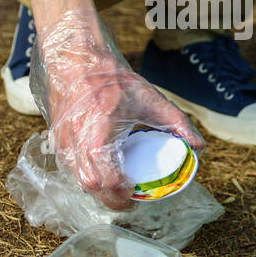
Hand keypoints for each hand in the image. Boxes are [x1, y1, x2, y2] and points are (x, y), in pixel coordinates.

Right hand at [30, 9, 204, 209]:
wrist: (76, 58)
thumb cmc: (111, 78)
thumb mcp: (149, 98)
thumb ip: (176, 122)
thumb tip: (200, 146)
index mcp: (98, 138)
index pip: (109, 182)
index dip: (123, 195)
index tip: (136, 196)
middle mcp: (76, 144)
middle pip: (91, 187)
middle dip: (110, 199)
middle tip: (129, 198)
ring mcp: (62, 142)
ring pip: (78, 179)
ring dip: (97, 187)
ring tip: (117, 185)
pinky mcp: (56, 137)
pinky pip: (69, 166)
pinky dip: (86, 173)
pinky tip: (101, 167)